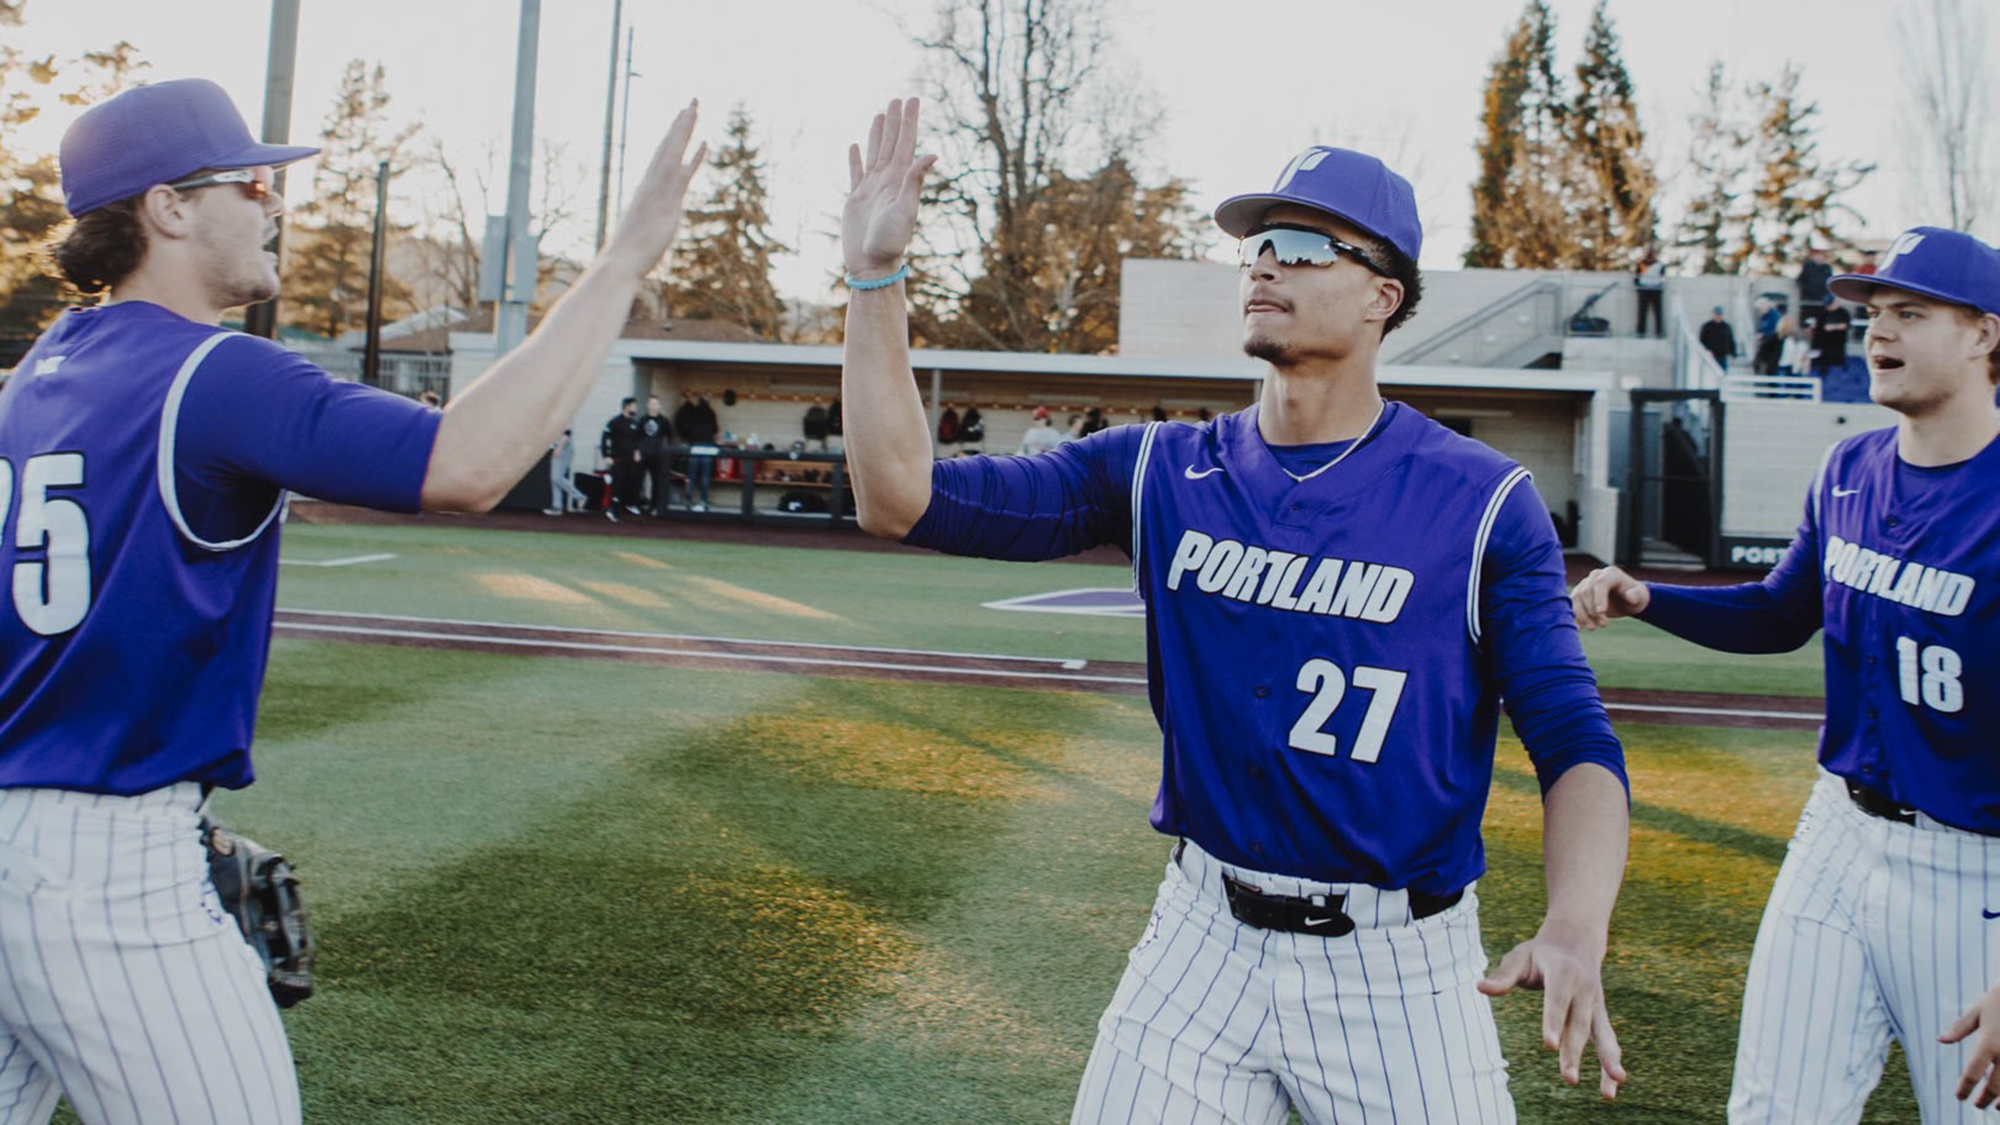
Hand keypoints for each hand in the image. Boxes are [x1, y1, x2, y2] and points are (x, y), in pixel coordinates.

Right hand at [605, 100, 706, 269]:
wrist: (619, 263)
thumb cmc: (625, 258)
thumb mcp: (636, 239)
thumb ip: (641, 232)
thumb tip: (639, 240)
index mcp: (644, 191)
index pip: (658, 159)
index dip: (669, 140)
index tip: (678, 124)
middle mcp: (649, 184)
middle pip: (666, 147)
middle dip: (679, 125)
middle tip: (690, 104)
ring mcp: (658, 190)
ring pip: (672, 151)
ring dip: (684, 128)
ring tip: (694, 107)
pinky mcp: (668, 201)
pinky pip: (682, 171)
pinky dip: (693, 155)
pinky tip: (704, 141)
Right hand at [843, 97, 936, 277]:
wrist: (872, 265)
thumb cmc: (891, 242)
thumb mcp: (906, 210)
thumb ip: (915, 181)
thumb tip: (931, 154)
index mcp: (900, 181)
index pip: (906, 143)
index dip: (909, 121)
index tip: (912, 99)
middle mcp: (887, 181)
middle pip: (890, 143)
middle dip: (895, 121)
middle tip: (897, 99)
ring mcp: (871, 189)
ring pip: (874, 153)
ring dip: (876, 134)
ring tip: (879, 114)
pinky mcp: (856, 199)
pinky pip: (855, 173)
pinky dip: (854, 158)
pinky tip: (854, 146)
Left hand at [1477, 926, 1626, 1099]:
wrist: (1576, 940)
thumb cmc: (1540, 952)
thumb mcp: (1519, 956)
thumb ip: (1503, 976)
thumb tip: (1480, 987)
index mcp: (1563, 973)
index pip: (1557, 1000)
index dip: (1553, 1022)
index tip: (1550, 1045)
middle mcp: (1584, 990)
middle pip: (1578, 1025)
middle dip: (1574, 1053)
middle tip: (1568, 1079)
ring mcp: (1595, 1005)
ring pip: (1601, 1036)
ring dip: (1605, 1063)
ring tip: (1608, 1093)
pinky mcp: (1600, 1016)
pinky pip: (1608, 1041)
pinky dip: (1611, 1062)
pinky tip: (1612, 1087)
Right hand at [1571, 565, 1648, 630]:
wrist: (1626, 600)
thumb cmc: (1635, 597)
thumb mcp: (1640, 596)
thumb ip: (1636, 595)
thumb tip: (1629, 597)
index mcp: (1610, 574)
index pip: (1599, 583)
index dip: (1598, 597)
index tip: (1601, 612)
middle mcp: (1595, 577)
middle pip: (1586, 591)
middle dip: (1592, 610)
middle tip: (1603, 624)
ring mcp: (1585, 585)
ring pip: (1576, 598)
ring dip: (1582, 615)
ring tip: (1593, 628)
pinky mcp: (1579, 595)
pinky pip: (1572, 605)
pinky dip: (1574, 617)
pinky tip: (1578, 628)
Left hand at [1941, 983, 1999, 1106]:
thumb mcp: (1979, 1010)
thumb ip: (1961, 1028)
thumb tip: (1941, 1040)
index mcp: (1988, 1042)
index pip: (1972, 1072)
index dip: (1964, 1088)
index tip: (1960, 1097)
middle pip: (1994, 1086)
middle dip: (1985, 1099)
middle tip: (1978, 1104)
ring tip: (1998, 1106)